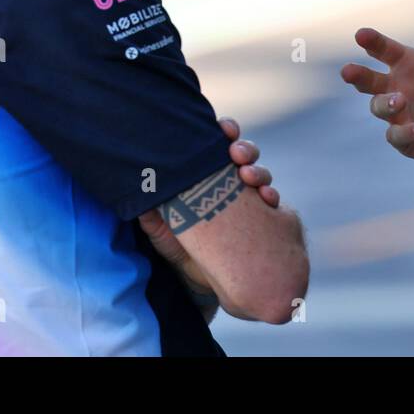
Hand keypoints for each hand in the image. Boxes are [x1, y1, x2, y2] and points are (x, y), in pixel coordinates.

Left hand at [138, 116, 277, 293]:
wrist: (207, 284)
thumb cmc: (184, 251)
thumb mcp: (164, 233)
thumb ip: (153, 217)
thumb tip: (139, 198)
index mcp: (208, 178)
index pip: (219, 146)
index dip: (226, 131)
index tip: (224, 129)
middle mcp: (231, 184)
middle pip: (245, 154)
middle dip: (244, 148)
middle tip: (235, 154)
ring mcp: (250, 200)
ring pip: (261, 173)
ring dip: (258, 169)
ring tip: (248, 176)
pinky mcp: (265, 219)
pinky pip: (274, 201)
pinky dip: (272, 196)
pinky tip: (267, 199)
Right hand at [340, 25, 413, 165]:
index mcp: (408, 64)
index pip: (384, 50)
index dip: (373, 42)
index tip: (362, 34)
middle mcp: (399, 88)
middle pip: (368, 80)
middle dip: (357, 75)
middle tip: (348, 70)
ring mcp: (401, 115)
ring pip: (379, 107)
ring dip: (385, 103)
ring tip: (401, 100)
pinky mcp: (408, 140)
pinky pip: (397, 136)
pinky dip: (405, 132)